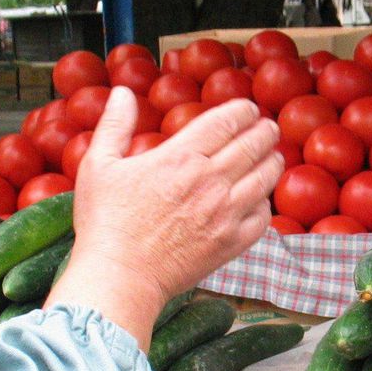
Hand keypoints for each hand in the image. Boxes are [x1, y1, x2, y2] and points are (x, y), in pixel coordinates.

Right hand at [47, 87, 282, 343]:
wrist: (120, 278)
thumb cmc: (105, 223)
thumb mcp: (98, 166)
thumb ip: (114, 125)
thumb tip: (123, 92)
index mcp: (181, 157)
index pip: (226, 121)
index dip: (243, 110)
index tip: (248, 109)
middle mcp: (211, 181)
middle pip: (253, 145)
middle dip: (265, 131)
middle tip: (268, 128)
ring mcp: (226, 214)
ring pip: (266, 177)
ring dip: (273, 161)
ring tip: (273, 156)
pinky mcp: (232, 243)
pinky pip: (263, 217)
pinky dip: (266, 203)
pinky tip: (260, 199)